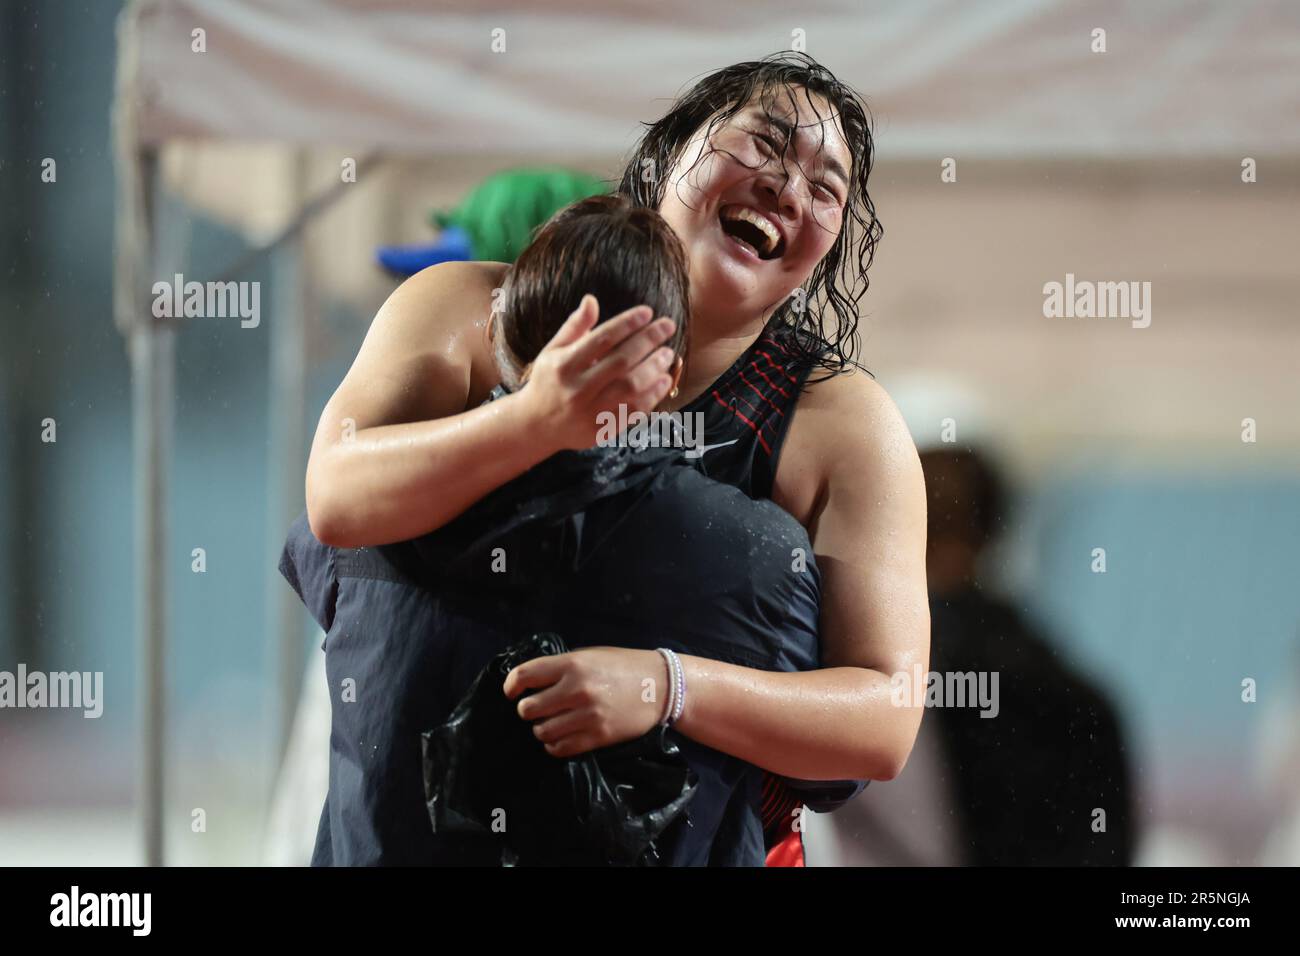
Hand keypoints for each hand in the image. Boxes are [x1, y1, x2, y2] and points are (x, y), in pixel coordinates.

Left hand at [502, 646, 668, 757]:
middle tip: (537, 709)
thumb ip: (562, 668)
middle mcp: (576, 690)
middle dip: (528, 710)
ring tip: (550, 724)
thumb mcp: (591, 655)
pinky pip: (561, 748)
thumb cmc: (623, 666)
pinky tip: (559, 738)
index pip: (525, 676)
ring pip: (541, 731)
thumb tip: (531, 682)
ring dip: (541, 729)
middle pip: (529, 708)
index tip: (511, 693)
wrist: (661, 686)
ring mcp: (587, 715)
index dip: (511, 685)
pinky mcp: (598, 737)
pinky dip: (553, 745)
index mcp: (572, 664)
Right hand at [518, 295, 678, 452]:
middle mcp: (577, 388)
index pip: (602, 338)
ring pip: (630, 387)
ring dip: (654, 368)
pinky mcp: (601, 429)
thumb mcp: (553, 351)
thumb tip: (591, 299)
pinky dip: (653, 395)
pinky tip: (664, 380)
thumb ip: (574, 327)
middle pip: (621, 361)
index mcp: (564, 365)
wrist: (537, 425)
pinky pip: (633, 411)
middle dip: (648, 341)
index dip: (628, 323)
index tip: (647, 312)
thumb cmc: (549, 381)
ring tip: (668, 353)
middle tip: (667, 327)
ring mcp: (590, 411)